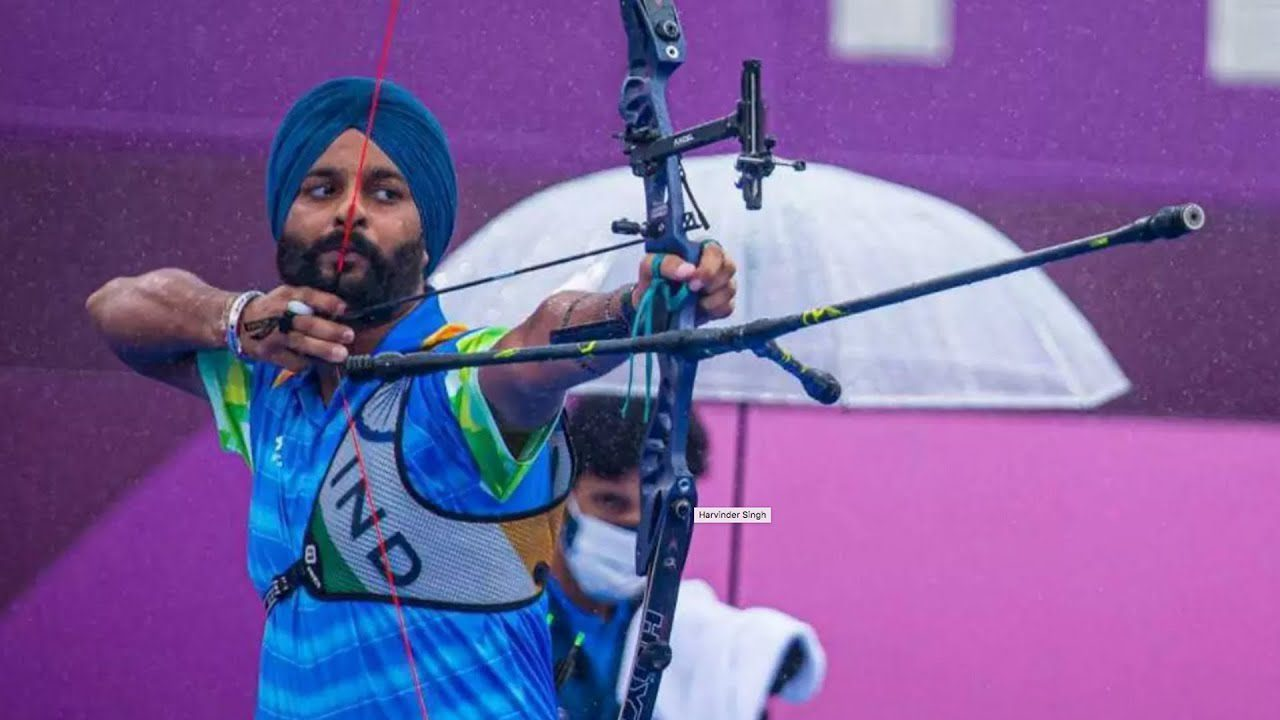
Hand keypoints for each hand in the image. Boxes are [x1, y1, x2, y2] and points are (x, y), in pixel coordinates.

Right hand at [237, 286, 353, 370]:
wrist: (238, 321)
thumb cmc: (274, 308)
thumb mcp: (287, 296)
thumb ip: (310, 301)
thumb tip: (341, 311)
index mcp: (287, 296)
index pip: (307, 296)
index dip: (326, 302)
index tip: (343, 308)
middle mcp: (280, 314)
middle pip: (306, 322)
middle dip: (329, 330)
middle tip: (349, 335)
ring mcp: (274, 335)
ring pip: (301, 343)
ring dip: (323, 349)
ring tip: (342, 355)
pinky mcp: (270, 354)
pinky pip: (293, 361)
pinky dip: (308, 363)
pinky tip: (320, 362)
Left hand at [633, 241, 736, 323]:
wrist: (652, 305)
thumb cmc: (653, 279)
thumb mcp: (651, 266)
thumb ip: (668, 263)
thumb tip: (688, 270)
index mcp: (699, 248)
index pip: (714, 250)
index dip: (708, 266)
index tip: (693, 280)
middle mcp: (715, 263)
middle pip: (729, 267)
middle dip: (711, 283)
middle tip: (692, 291)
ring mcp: (722, 283)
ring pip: (730, 288)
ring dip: (710, 299)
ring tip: (692, 302)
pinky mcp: (723, 303)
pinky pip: (728, 307)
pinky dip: (713, 311)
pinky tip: (699, 309)